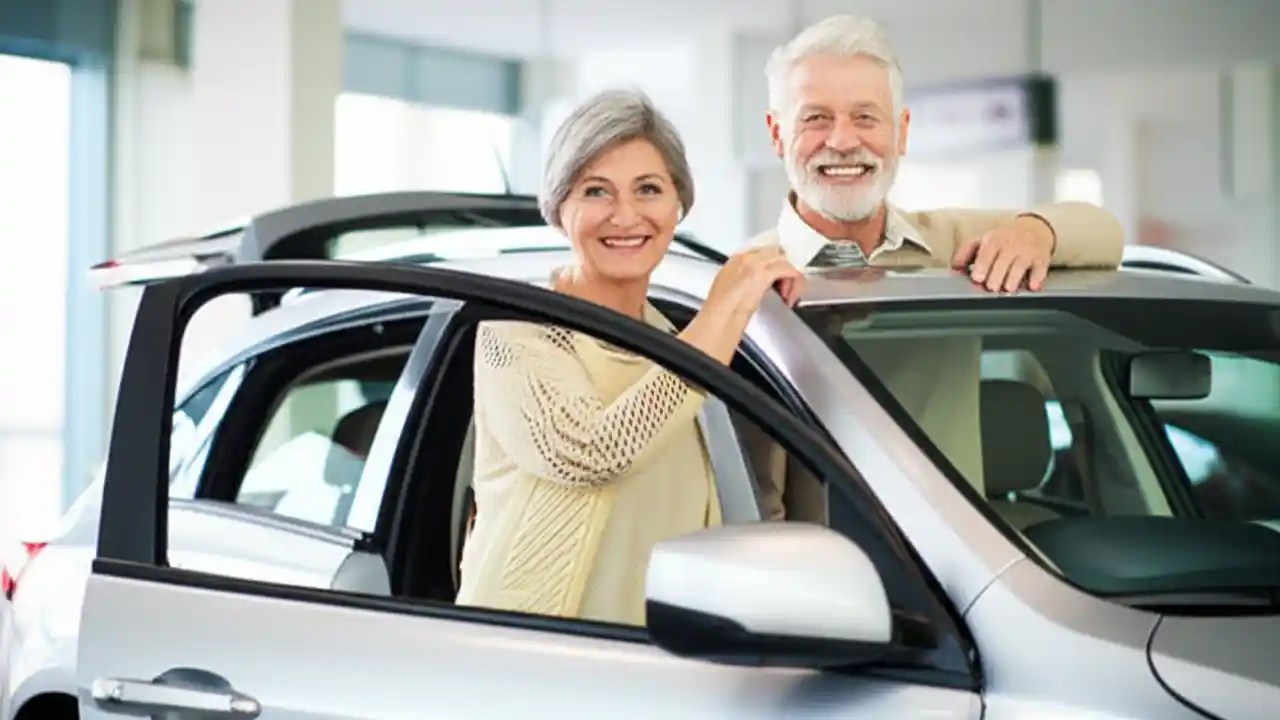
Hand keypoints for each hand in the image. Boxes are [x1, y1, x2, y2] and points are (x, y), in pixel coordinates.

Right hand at [680, 246, 804, 363]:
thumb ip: (745, 283)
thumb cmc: (721, 313)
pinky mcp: (763, 273)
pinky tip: (790, 297)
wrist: (719, 320)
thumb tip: (758, 287)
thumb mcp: (731, 291)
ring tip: (789, 296)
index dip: (774, 265)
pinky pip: (787, 270)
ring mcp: (754, 264)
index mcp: (735, 261)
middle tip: (788, 287)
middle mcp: (745, 258)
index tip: (780, 279)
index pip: (763, 252)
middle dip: (784, 268)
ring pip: (783, 261)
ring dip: (790, 278)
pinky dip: (793, 283)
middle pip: (775, 253)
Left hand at [951, 215, 1055, 291]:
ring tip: (1007, 288)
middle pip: (1003, 261)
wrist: (1034, 228)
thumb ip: (966, 253)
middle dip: (997, 275)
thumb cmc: (1004, 238)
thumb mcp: (983, 240)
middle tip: (991, 287)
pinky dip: (1037, 278)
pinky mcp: (1041, 260)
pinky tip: (1032, 286)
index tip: (977, 277)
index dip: (982, 265)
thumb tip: (954, 267)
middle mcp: (1011, 246)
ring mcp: (1027, 253)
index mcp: (994, 241)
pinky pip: (1040, 270)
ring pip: (1020, 266)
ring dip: (1014, 278)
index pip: (987, 253)